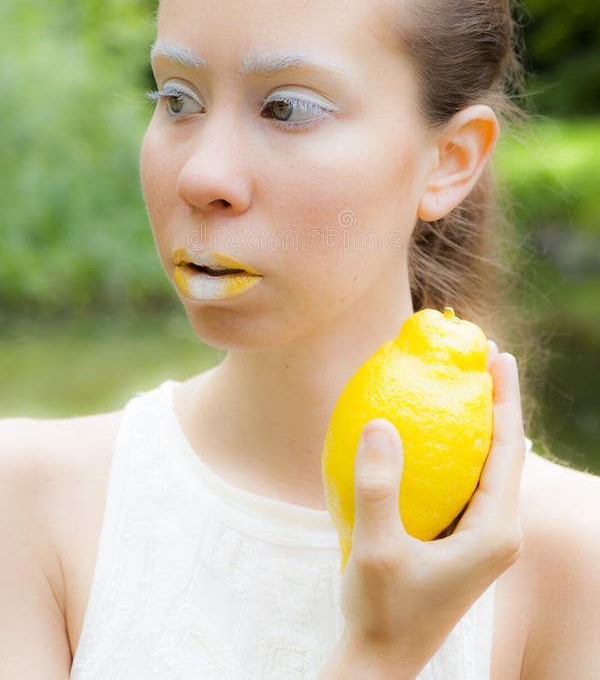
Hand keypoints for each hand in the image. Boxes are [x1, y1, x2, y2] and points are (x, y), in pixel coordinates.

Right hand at [336, 342, 525, 675]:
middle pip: (507, 451)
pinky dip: (459, 447)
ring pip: (491, 464)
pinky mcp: (465, 539)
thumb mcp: (375, 549)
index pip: (509, 450)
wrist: (383, 657)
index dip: (506, 399)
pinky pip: (469, 480)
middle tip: (480, 353)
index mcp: (495, 531)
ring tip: (463, 380)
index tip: (497, 355)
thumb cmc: (380, 609)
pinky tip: (433, 428)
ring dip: (481, 421)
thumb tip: (378, 421)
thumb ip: (377, 487)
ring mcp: (484, 535)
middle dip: (498, 401)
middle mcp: (500, 530)